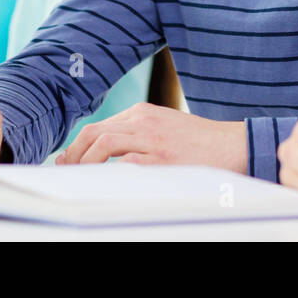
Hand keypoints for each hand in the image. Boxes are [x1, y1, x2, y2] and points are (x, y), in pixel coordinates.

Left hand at [55, 103, 246, 173]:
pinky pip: (124, 163)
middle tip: (65, 170)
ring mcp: (152, 140)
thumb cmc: (199, 142)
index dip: (77, 145)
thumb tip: (107, 150)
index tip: (67, 160)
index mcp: (143, 112)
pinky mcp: (161, 159)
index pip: (99, 126)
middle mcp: (144, 121)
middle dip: (73, 153)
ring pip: (103, 143)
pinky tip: (102, 185)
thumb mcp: (165, 126)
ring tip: (78, 178)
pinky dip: (108, 173)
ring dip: (84, 162)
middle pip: (94, 132)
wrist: (233, 146)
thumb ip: (139, 132)